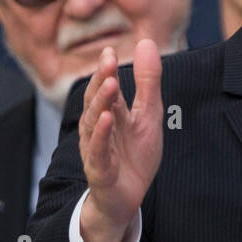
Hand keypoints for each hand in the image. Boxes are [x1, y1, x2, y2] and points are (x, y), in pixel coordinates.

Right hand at [78, 40, 163, 241]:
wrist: (126, 199)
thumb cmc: (134, 157)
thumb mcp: (148, 116)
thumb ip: (147, 83)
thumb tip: (145, 42)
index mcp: (110, 114)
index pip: (105, 88)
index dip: (107, 70)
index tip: (110, 51)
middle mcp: (98, 129)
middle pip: (96, 101)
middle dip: (102, 80)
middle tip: (108, 60)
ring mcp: (96, 149)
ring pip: (93, 122)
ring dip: (101, 102)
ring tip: (111, 84)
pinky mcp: (99, 170)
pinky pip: (98, 150)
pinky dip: (101, 135)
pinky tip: (106, 120)